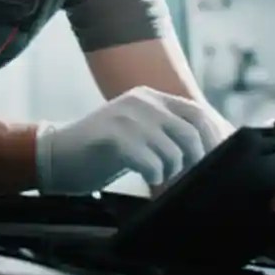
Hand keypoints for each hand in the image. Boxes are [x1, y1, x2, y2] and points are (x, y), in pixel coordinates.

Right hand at [35, 86, 229, 193]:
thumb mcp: (138, 132)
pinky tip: (145, 177)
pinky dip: (153, 175)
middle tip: (186, 176)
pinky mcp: (113, 137)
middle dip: (195, 159)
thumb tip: (209, 150)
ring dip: (171, 170)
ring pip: (172, 149)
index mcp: (150, 97)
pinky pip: (151, 161)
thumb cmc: (102, 152)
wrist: (55, 156)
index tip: (218, 162)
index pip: (197, 112)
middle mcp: (141, 101)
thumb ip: (168, 132)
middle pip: (190, 131)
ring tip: (158, 176)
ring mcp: (126, 117)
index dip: (213, 138)